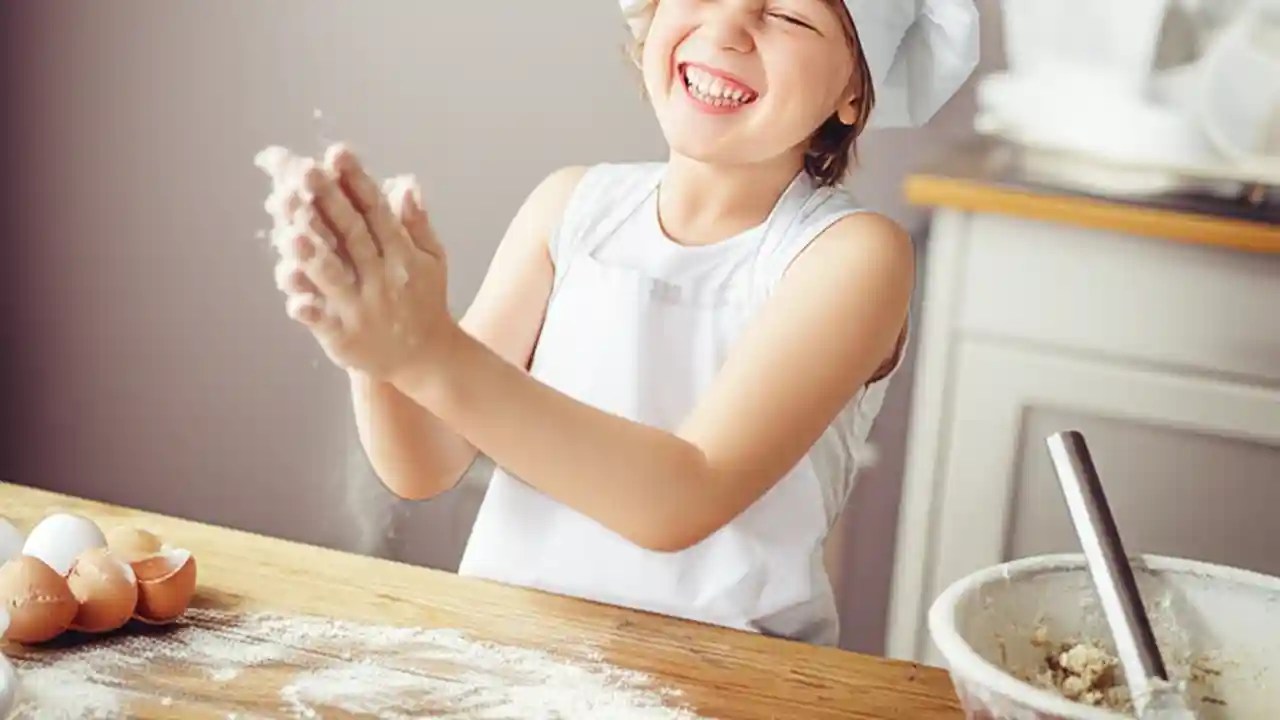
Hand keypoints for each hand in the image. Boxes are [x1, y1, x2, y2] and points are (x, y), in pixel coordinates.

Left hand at [255, 143, 453, 383]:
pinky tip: (292, 298)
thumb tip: (406, 182)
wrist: (428, 359)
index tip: (338, 152)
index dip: (357, 181)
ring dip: (313, 254)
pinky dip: (310, 311)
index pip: (377, 211)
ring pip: (335, 276)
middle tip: (304, 172)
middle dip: (328, 203)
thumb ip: (416, 223)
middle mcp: (382, 279)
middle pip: (352, 235)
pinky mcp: (346, 339)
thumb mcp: (432, 260)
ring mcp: (362, 309)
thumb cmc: (424, 300)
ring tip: (290, 231)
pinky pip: (325, 323)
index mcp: (402, 255)